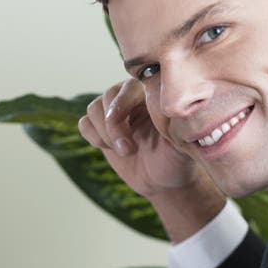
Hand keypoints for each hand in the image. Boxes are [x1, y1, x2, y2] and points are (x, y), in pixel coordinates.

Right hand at [78, 80, 206, 199]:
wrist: (163, 181)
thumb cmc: (177, 160)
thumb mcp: (182, 143)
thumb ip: (178, 125)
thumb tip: (174, 109)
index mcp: (152, 94)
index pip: (131, 86)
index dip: (124, 105)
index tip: (129, 132)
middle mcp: (132, 98)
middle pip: (109, 95)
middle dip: (114, 126)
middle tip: (127, 150)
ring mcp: (114, 112)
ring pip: (94, 108)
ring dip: (104, 132)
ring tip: (124, 152)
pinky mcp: (101, 128)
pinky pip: (85, 123)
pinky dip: (93, 136)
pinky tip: (111, 150)